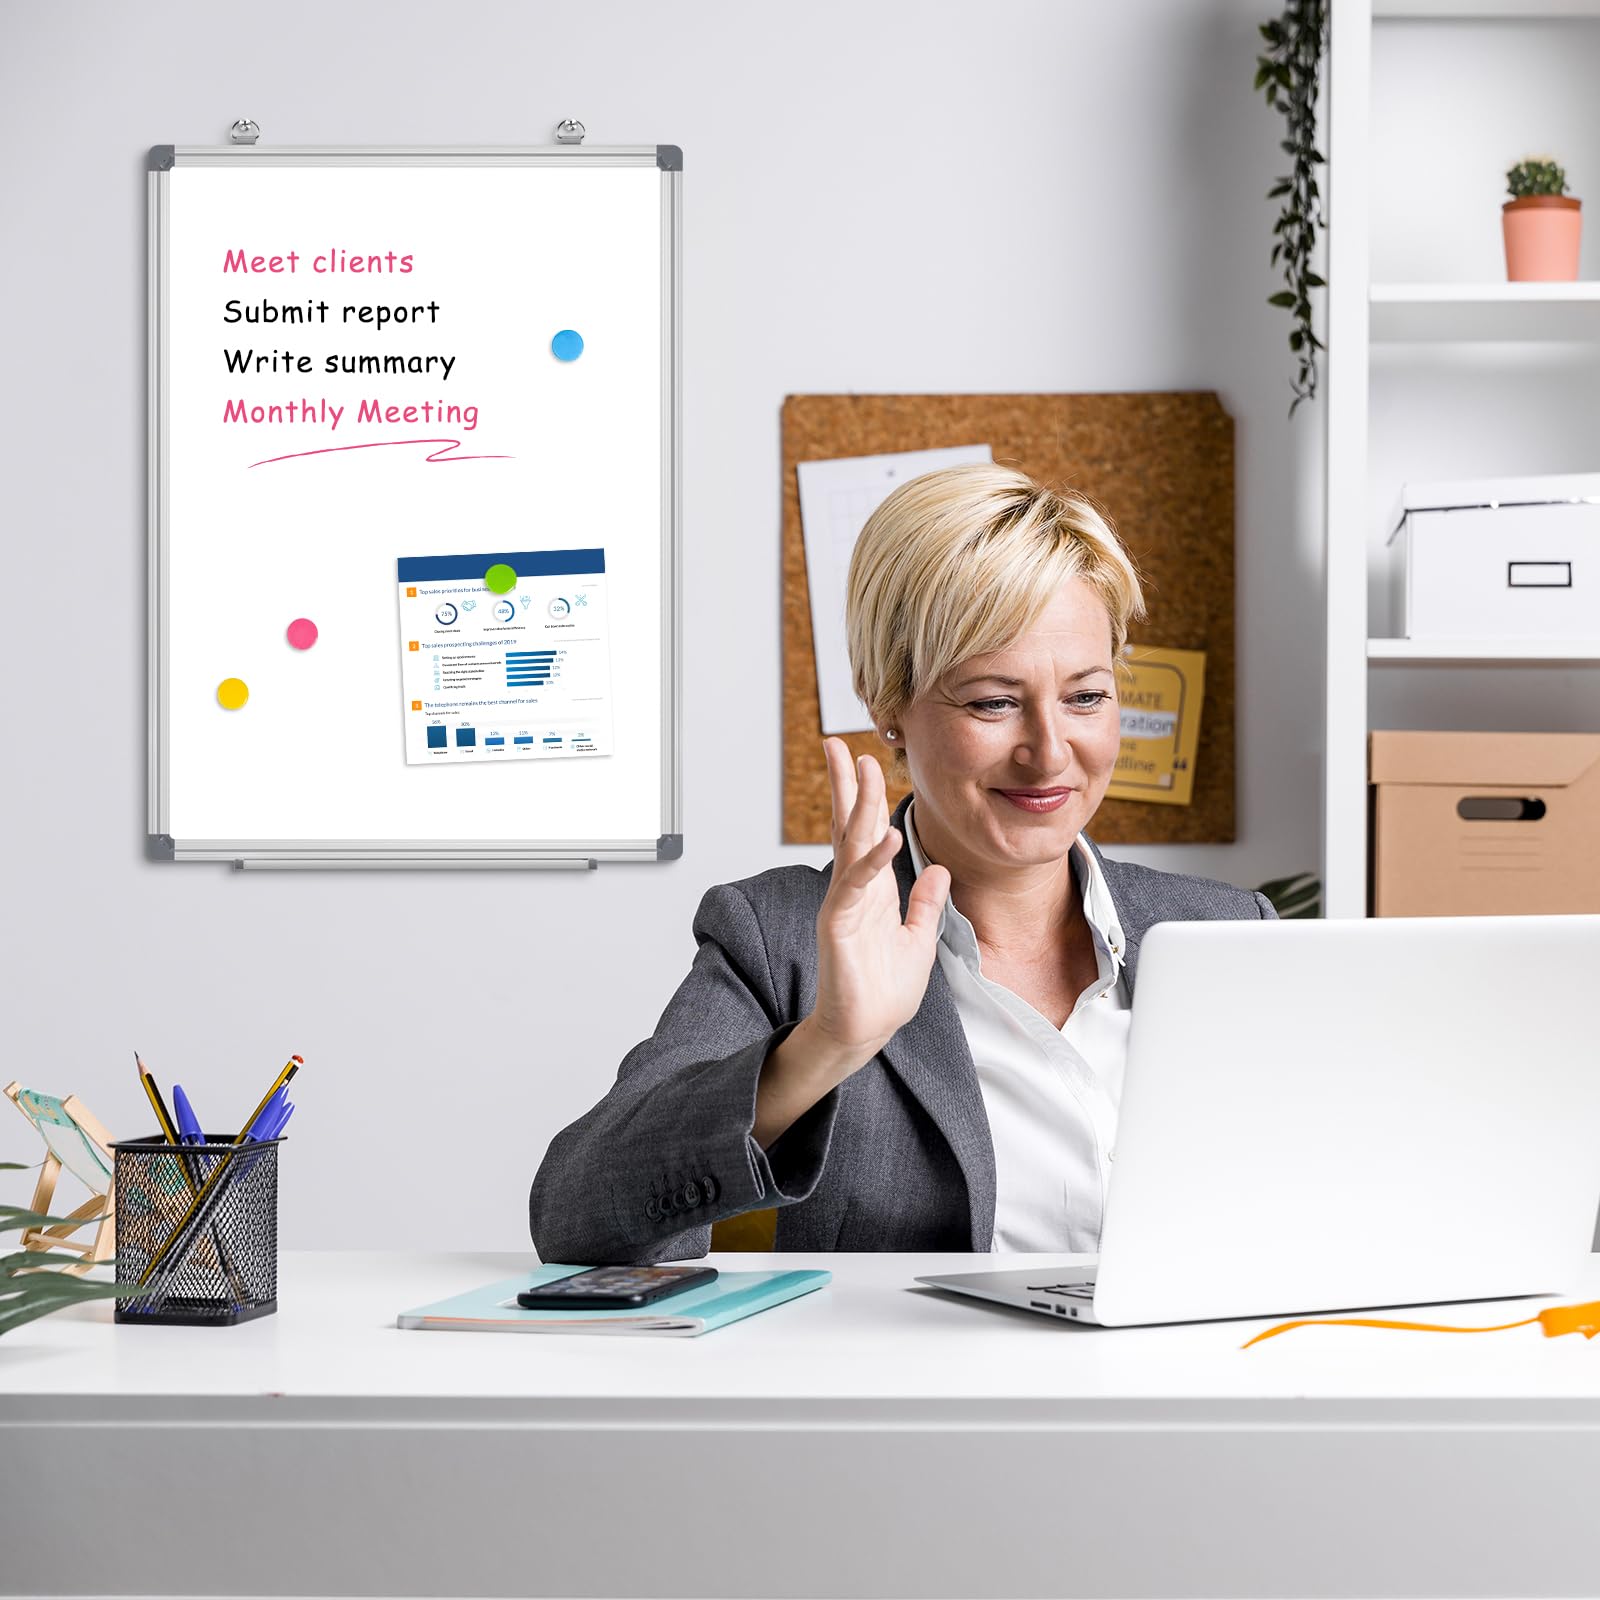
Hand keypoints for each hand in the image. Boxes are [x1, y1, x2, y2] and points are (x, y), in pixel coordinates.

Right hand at [807, 737, 951, 1072]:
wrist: (865, 1030)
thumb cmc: (884, 991)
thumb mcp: (919, 938)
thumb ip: (925, 904)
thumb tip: (939, 871)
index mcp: (872, 890)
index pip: (864, 833)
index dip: (866, 797)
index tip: (865, 761)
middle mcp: (854, 889)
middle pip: (847, 825)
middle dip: (846, 784)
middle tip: (839, 743)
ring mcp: (843, 904)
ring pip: (848, 843)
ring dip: (855, 803)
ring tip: (858, 767)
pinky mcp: (840, 924)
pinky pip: (857, 885)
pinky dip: (871, 859)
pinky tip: (886, 834)